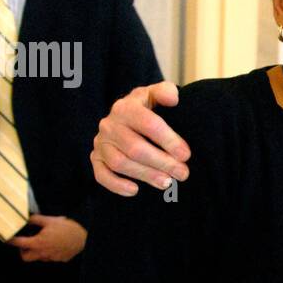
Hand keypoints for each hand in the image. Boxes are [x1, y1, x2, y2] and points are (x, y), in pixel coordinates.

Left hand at [7, 214, 87, 261]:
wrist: (84, 236)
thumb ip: (36, 219)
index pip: (19, 243)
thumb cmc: (67, 228)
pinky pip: (50, 257)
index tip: (7, 239)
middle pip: (25, 257)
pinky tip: (54, 244)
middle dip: (23, 251)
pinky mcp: (60, 259)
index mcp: (38, 242)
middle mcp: (43, 253)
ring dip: (37, 251)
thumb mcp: (50, 220)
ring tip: (42, 242)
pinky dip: (49, 252)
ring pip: (38, 258)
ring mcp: (51, 258)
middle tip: (26, 243)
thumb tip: (27, 218)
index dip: (11, 241)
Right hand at [91, 81, 191, 195]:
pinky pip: (101, 175)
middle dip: (161, 162)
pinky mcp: (96, 159)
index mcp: (126, 107)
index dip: (168, 140)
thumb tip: (173, 99)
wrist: (126, 118)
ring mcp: (101, 143)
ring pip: (120, 163)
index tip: (186, 154)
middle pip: (135, 148)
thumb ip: (165, 91)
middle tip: (183, 173)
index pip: (148, 123)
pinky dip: (116, 185)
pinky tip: (135, 190)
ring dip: (145, 175)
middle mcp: (109, 125)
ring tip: (167, 183)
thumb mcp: (155, 94)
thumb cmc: (146, 108)